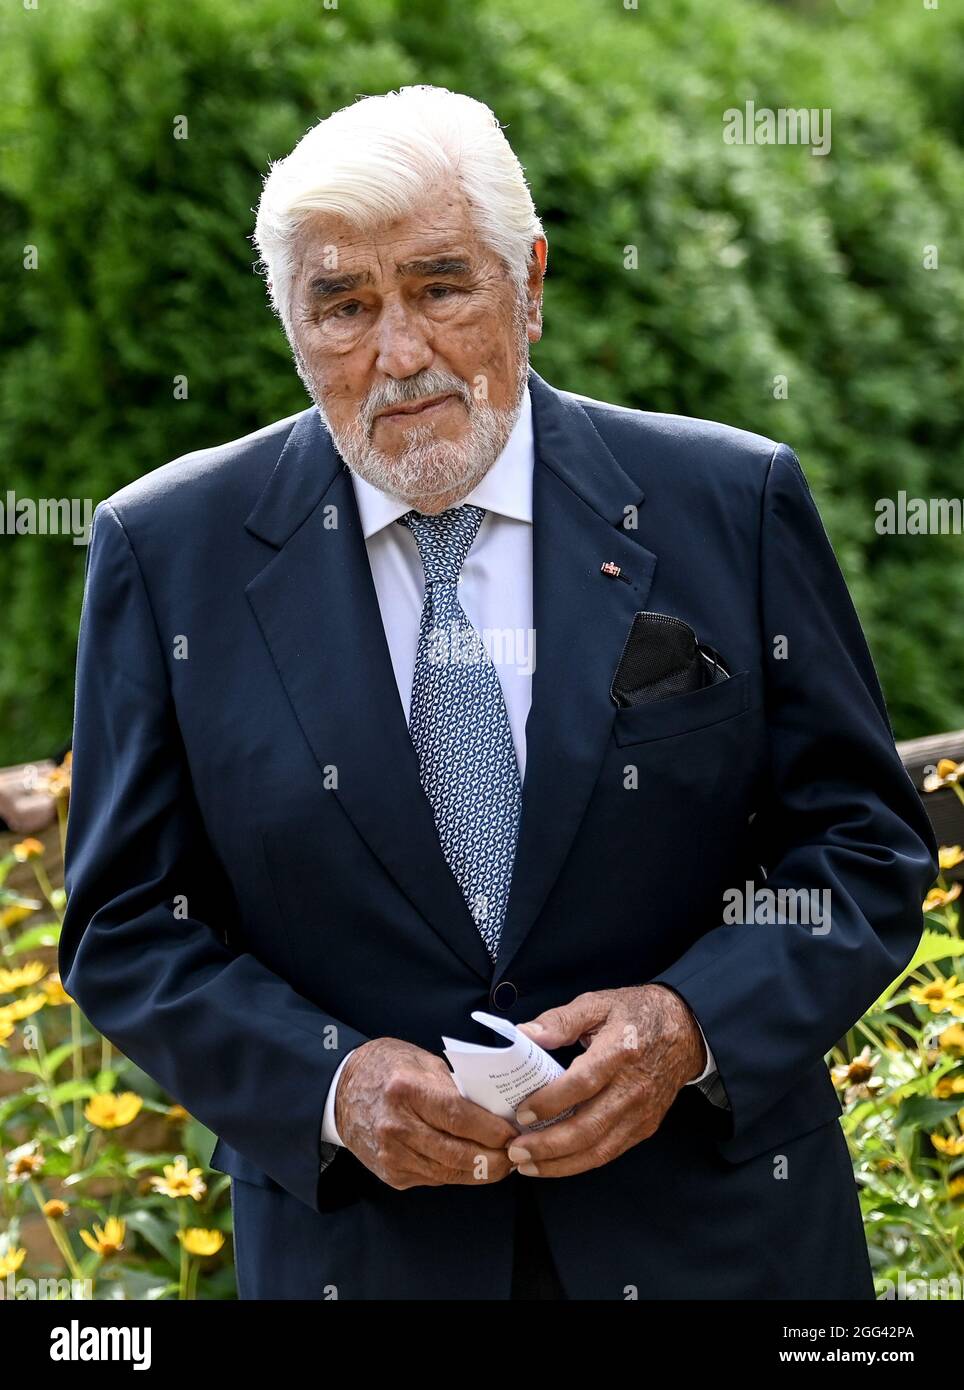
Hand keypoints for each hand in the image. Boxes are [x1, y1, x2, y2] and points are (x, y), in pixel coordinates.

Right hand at [334, 1037, 519, 1190]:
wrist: (342, 1092)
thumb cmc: (389, 1069)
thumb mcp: (422, 1061)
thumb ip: (456, 1086)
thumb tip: (495, 1108)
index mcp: (406, 1090)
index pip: (459, 1117)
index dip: (492, 1130)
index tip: (514, 1132)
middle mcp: (396, 1126)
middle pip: (458, 1153)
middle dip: (495, 1158)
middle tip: (517, 1154)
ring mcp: (391, 1155)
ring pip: (450, 1172)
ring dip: (481, 1171)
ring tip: (503, 1161)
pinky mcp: (391, 1174)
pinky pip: (435, 1178)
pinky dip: (458, 1172)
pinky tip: (472, 1163)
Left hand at [505, 985, 705, 1177]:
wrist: (685, 1029)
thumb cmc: (635, 1013)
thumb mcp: (597, 1003)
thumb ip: (560, 1020)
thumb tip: (524, 1034)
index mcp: (620, 1051)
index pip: (582, 1084)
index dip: (551, 1102)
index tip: (522, 1112)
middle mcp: (633, 1088)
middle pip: (589, 1127)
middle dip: (549, 1146)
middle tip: (515, 1151)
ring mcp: (641, 1112)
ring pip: (599, 1149)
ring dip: (560, 1163)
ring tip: (528, 1165)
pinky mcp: (645, 1126)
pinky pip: (610, 1152)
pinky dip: (580, 1162)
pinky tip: (555, 1162)